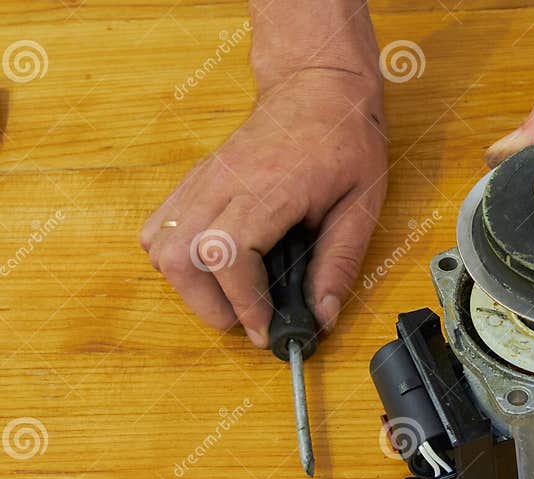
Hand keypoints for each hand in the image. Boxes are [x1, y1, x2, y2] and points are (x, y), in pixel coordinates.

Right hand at [140, 12, 386, 347]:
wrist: (318, 85)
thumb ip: (340, 262)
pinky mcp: (194, 180)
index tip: (266, 329)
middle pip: (179, 257)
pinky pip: (161, 227)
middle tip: (249, 319)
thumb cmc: (344, 137)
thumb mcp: (363, 204)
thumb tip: (322, 316)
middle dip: (209, 305)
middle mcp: (225, 181)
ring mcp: (203, 178)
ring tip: (232, 297)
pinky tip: (215, 268)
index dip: (242, 303)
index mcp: (271, 185)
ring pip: (161, 245)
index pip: (228, 254)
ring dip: (189, 286)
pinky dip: (178, 260)